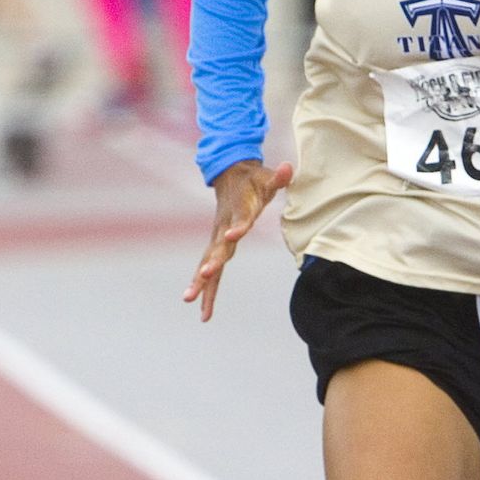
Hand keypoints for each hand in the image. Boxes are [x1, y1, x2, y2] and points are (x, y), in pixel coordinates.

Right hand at [185, 158, 292, 321]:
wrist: (229, 174)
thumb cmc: (253, 179)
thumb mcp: (267, 177)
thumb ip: (278, 177)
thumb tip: (290, 168)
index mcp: (238, 212)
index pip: (239, 222)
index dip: (237, 228)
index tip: (232, 236)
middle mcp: (224, 228)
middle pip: (217, 248)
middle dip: (210, 264)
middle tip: (203, 276)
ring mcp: (218, 239)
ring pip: (208, 264)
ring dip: (201, 283)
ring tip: (190, 301)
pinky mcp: (216, 246)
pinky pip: (210, 271)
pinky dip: (207, 290)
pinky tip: (204, 312)